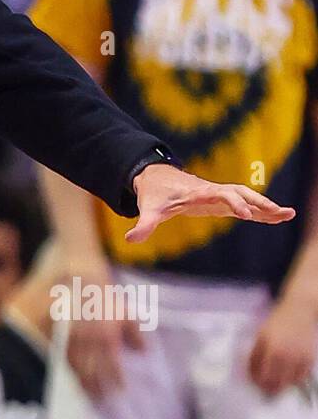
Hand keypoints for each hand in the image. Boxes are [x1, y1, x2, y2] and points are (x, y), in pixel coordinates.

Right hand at [61, 255, 143, 397]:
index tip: (119, 391)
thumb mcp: (123, 309)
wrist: (75, 276)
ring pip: (78, 367)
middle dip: (98, 387)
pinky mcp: (60, 335)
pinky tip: (75, 379)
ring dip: (84, 383)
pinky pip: (65, 358)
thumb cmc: (103, 294)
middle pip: (94, 370)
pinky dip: (71, 370)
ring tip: (90, 395)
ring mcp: (73, 338)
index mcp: (108, 334)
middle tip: (103, 400)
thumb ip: (134, 332)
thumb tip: (143, 352)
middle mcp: (90, 340)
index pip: (112, 364)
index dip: (115, 380)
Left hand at [128, 164, 293, 242]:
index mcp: (198, 192)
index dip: (233, 203)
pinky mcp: (221, 202)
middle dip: (260, 202)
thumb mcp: (148, 209)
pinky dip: (261, 211)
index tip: (246, 214)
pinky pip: (245, 205)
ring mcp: (219, 195)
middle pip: (241, 193)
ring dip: (266, 205)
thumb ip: (143, 225)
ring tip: (288, 214)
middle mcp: (213, 191)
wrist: (157, 178)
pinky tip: (278, 217)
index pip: (220, 194)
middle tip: (280, 213)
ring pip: (248, 197)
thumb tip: (130, 240)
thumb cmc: (155, 194)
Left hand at [248, 304, 317, 396]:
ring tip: (275, 383)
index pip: (261, 375)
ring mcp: (299, 358)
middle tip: (264, 389)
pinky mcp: (309, 359)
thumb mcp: (260, 335)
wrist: (299, 312)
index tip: (254, 382)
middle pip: (276, 383)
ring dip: (281, 386)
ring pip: (289, 383)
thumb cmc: (277, 323)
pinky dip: (294, 380)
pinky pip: (301, 378)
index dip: (256, 381)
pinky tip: (287, 377)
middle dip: (268, 388)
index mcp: (270, 348)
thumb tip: (249, 372)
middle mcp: (285, 355)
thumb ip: (255, 354)